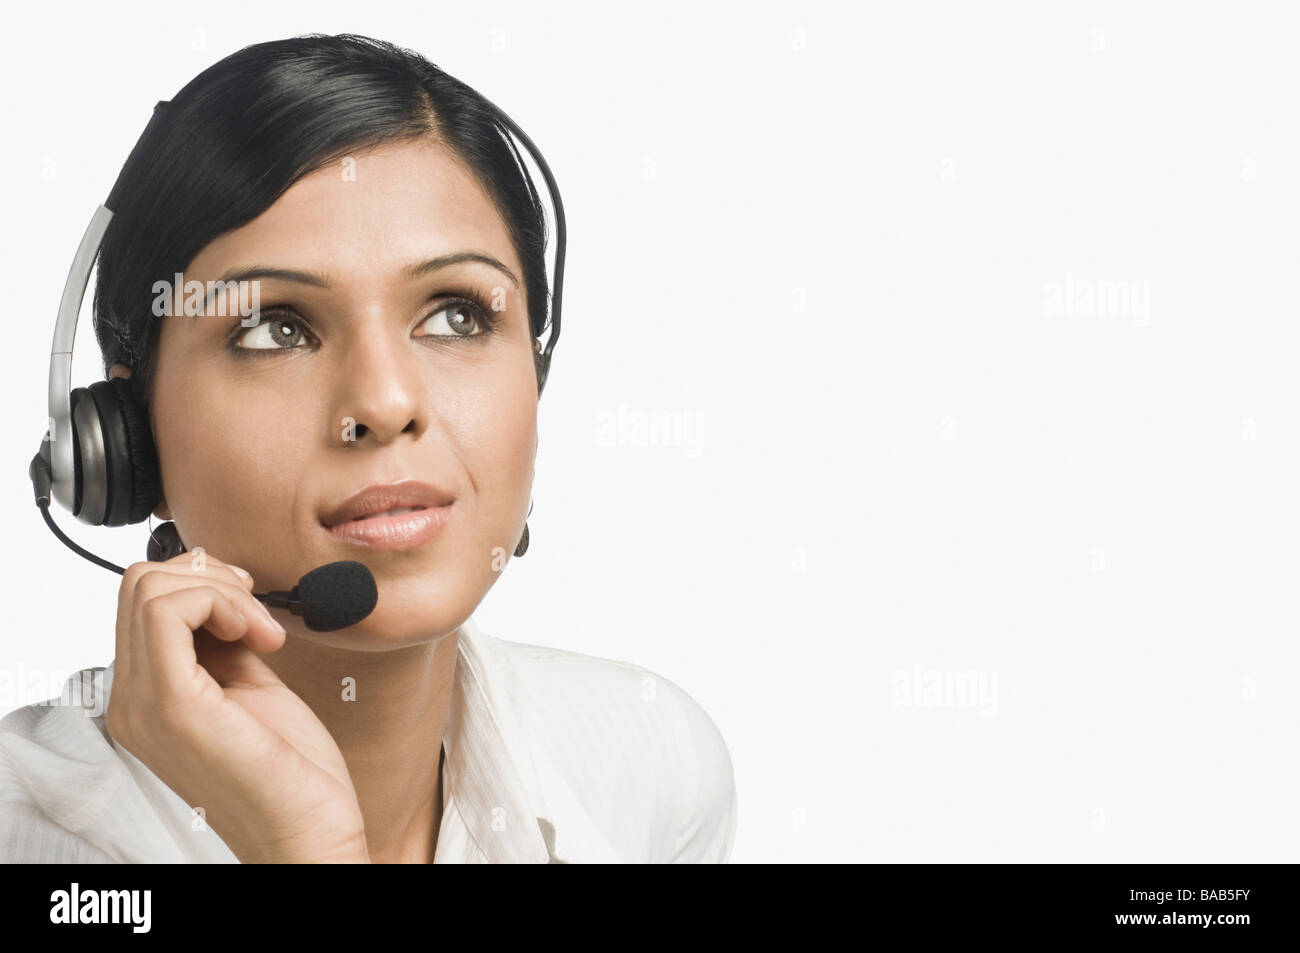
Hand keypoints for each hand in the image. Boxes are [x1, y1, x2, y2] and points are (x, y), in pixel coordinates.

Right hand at [105, 551, 370, 862]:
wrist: (307, 830)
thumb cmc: (289, 772)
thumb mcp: (249, 688)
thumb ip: (224, 646)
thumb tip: (225, 599)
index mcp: (147, 698)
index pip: (142, 603)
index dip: (204, 584)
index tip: (251, 606)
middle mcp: (133, 702)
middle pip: (139, 586)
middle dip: (210, 577)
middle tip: (256, 612)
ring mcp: (145, 705)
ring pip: (149, 589)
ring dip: (221, 590)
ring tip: (260, 629)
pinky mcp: (173, 705)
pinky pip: (166, 612)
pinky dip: (220, 602)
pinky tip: (257, 636)